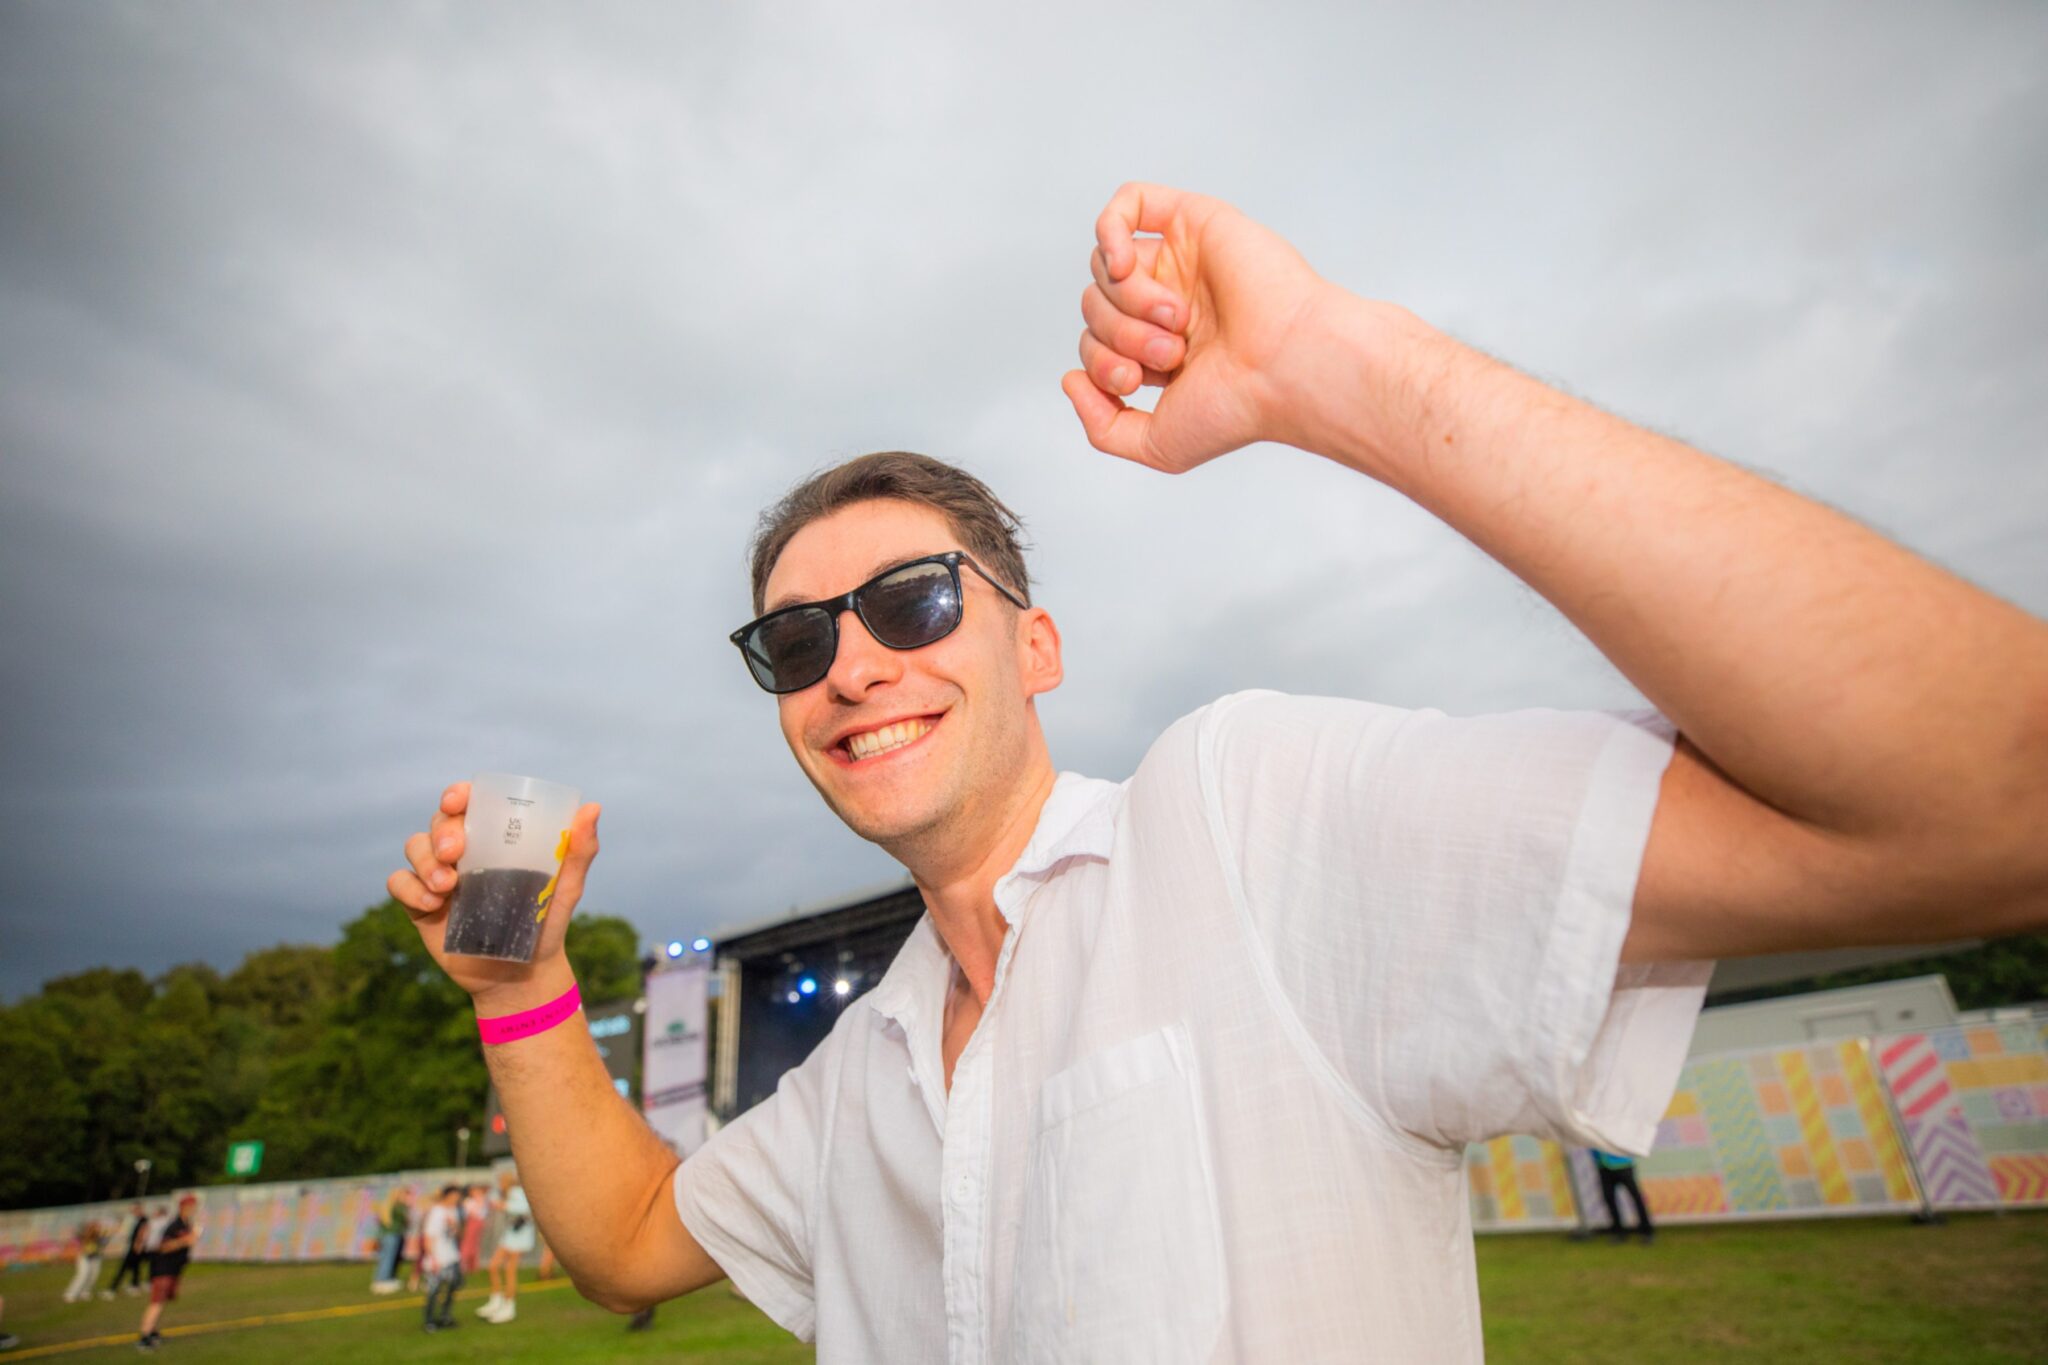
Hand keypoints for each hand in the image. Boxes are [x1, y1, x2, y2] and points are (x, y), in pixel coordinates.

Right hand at [388, 782, 601, 1009]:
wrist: (521, 975)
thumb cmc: (545, 924)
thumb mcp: (565, 888)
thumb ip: (579, 851)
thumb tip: (593, 807)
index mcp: (493, 838)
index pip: (468, 802)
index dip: (457, 794)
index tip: (458, 801)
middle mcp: (462, 852)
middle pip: (438, 822)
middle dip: (441, 830)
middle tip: (455, 852)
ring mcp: (438, 877)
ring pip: (414, 847)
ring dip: (425, 860)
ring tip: (446, 886)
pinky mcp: (419, 905)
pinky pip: (398, 883)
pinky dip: (409, 888)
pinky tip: (432, 904)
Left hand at [1061, 182, 1341, 473]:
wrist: (1284, 369)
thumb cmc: (1238, 408)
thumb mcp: (1157, 445)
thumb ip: (1103, 428)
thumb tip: (1069, 381)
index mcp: (1160, 348)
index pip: (1096, 344)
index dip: (1100, 364)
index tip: (1136, 382)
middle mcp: (1168, 302)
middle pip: (1095, 306)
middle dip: (1119, 336)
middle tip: (1169, 353)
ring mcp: (1181, 261)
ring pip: (1106, 267)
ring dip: (1128, 302)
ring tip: (1176, 323)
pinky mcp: (1195, 221)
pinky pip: (1129, 204)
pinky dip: (1110, 233)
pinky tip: (1125, 266)